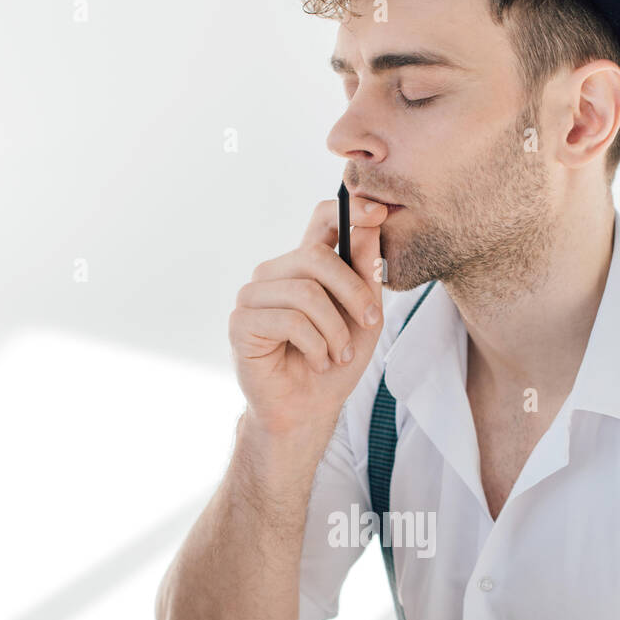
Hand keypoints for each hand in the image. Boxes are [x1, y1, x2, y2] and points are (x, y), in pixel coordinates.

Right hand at [228, 195, 389, 436]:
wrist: (308, 410)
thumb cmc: (334, 363)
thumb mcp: (365, 318)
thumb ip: (366, 275)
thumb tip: (371, 226)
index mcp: (304, 265)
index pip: (322, 219)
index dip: (349, 209)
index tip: (378, 212)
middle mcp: (275, 273)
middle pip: (317, 257)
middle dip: (353, 293)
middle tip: (370, 323)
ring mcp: (253, 295)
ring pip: (306, 292)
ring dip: (335, 331)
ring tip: (338, 355)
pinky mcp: (241, 322)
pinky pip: (289, 321)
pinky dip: (315, 346)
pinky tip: (317, 363)